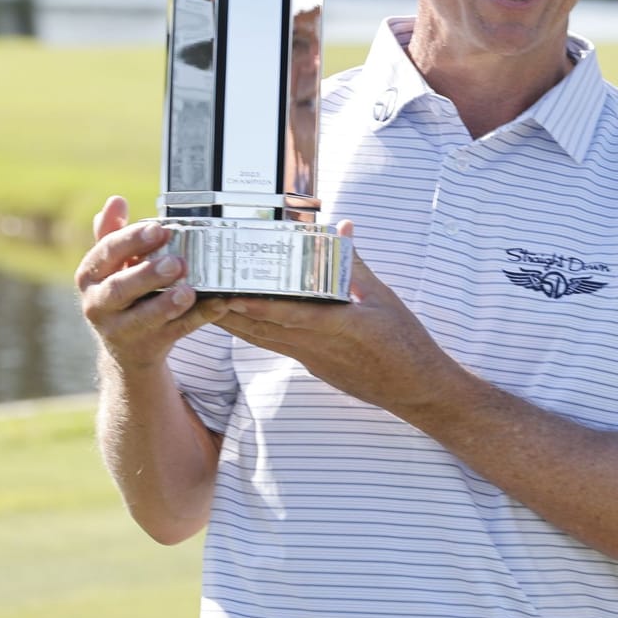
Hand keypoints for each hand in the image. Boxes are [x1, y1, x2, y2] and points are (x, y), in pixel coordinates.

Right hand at [76, 195, 226, 372]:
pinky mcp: (148, 347)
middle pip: (119, 289)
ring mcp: (121, 330)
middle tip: (176, 262)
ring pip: (144, 318)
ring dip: (168, 304)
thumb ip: (113, 233)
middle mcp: (99, 304)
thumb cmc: (122, 291)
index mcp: (90, 276)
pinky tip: (218, 303)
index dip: (132, 240)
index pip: (106, 253)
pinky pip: (176, 332)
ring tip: (189, 291)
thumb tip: (115, 201)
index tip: (158, 229)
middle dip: (147, 275)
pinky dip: (198, 318)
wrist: (125, 347)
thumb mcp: (112, 264)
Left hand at [214, 224, 458, 415]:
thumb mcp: (384, 298)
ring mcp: (314, 359)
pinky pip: (278, 346)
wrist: (415, 389)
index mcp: (341, 327)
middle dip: (231, 313)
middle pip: (266, 330)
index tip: (232, 294)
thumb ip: (357, 264)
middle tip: (202, 294)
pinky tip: (239, 323)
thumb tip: (343, 228)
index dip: (261, 307)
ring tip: (207, 306)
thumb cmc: (404, 342)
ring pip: (266, 340)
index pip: (294, 316)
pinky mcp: (314, 365)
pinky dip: (256, 332)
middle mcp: (320, 347)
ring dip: (236, 325)